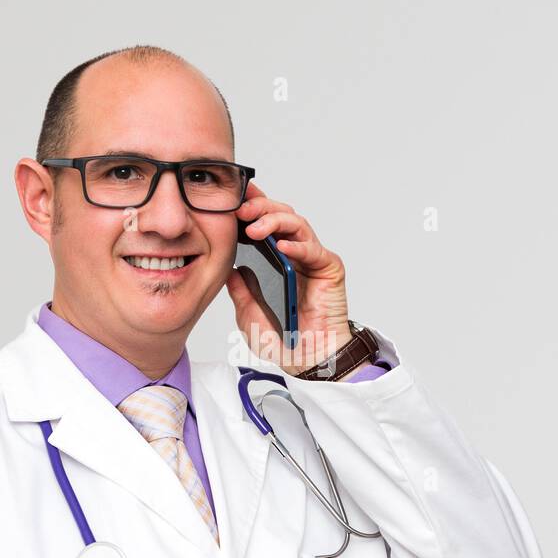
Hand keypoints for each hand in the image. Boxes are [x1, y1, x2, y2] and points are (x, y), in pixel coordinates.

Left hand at [224, 182, 354, 375]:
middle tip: (240, 210)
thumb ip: (239, 289)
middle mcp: (295, 253)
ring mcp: (312, 259)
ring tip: (254, 229)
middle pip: (280, 215)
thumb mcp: (247, 312)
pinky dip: (298, 246)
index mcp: (275, 258)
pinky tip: (282, 247)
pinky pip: (314, 250)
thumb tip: (227, 266)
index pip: (264, 222)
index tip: (232, 197)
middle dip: (259, 207)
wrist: (307, 360)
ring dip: (274, 221)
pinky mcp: (329, 269)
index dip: (251, 206)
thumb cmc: (281, 338)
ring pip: (297, 224)